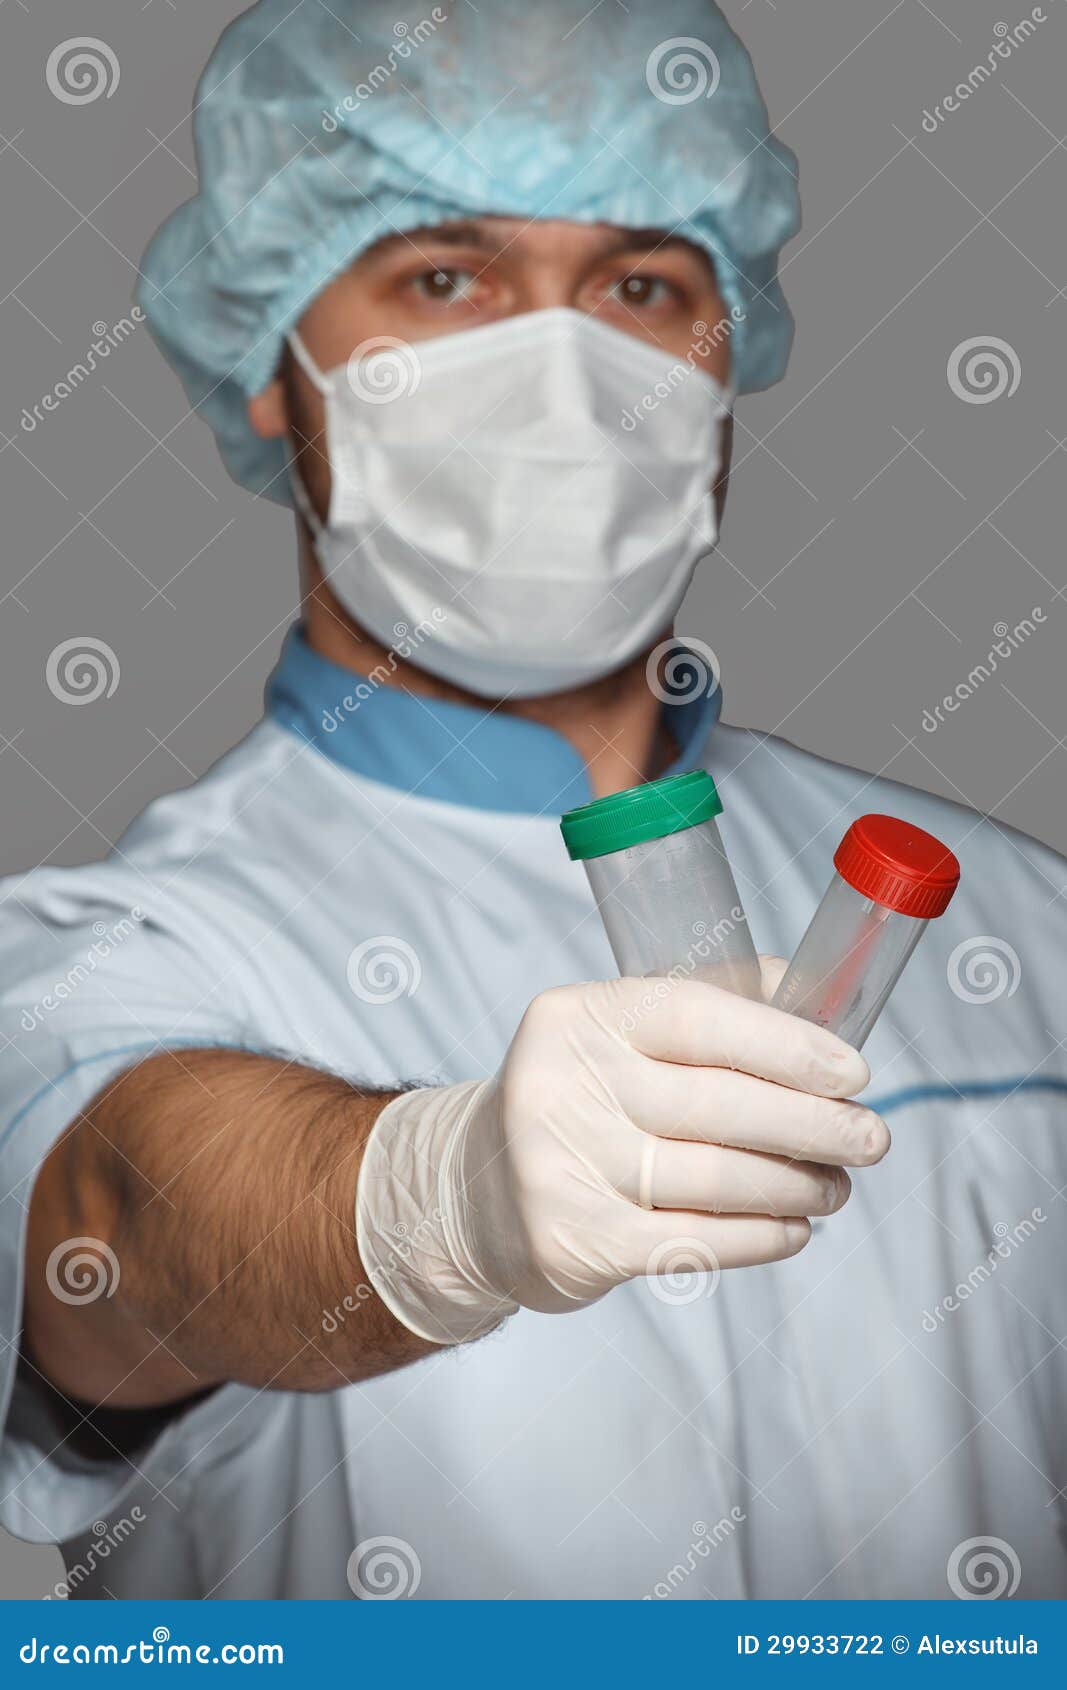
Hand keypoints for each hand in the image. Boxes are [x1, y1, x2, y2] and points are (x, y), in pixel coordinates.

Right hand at [355, 961, 888, 1342]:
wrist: (477, 1194)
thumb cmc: (580, 1103)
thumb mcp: (620, 1037)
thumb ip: (713, 1007)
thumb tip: (822, 1000)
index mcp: (579, 1016)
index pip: (701, 1017)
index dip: (789, 1045)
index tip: (854, 1072)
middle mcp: (561, 1084)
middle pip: (722, 1105)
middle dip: (816, 1125)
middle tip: (870, 1138)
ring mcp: (563, 1166)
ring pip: (719, 1177)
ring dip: (799, 1184)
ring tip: (836, 1185)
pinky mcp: (576, 1242)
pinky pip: (699, 1240)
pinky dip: (763, 1235)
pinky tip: (793, 1226)